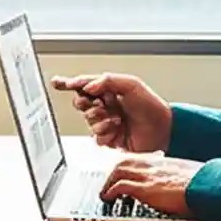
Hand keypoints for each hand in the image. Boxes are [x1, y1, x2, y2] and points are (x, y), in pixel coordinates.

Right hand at [50, 73, 171, 152]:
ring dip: (101, 120)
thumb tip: (89, 86)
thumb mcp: (131, 85)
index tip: (57, 82)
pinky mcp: (109, 139)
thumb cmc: (151, 106)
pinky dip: (105, 133)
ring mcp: (106, 122)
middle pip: (81, 103)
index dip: (69, 83)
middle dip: (87, 104)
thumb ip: (107, 81)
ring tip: (116, 119)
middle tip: (100, 104)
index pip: (84, 85)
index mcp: (108, 91)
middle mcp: (105, 106)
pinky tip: (116, 130)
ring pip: (87, 121)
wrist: (163, 130)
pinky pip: (96, 137)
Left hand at [101, 153, 202, 216]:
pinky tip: (109, 199)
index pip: (139, 159)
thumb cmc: (205, 184)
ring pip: (117, 170)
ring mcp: (148, 175)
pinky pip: (120, 186)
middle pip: (124, 161)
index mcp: (165, 162)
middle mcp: (154, 165)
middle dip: (114, 173)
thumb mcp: (190, 177)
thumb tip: (181, 186)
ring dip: (109, 182)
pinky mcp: (145, 188)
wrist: (210, 186)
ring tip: (106, 193)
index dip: (129, 167)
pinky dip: (111, 192)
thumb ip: (180, 178)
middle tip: (110, 184)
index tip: (124, 174)